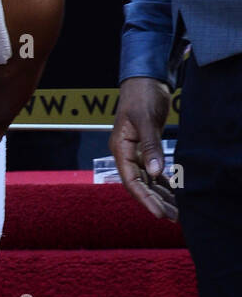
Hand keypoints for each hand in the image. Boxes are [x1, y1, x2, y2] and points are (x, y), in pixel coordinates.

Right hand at [109, 77, 177, 219]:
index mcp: (121, 150)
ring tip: (176, 211)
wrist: (144, 79)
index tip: (158, 213)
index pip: (132, 182)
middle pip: (141, 186)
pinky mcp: (147, 148)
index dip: (145, 199)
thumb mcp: (144, 120)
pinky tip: (174, 193)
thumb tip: (155, 172)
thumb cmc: (140, 95)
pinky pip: (155, 172)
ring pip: (149, 181)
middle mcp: (127, 155)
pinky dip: (164, 183)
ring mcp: (137, 153)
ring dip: (162, 196)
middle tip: (173, 217)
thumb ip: (150, 146)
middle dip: (156, 202)